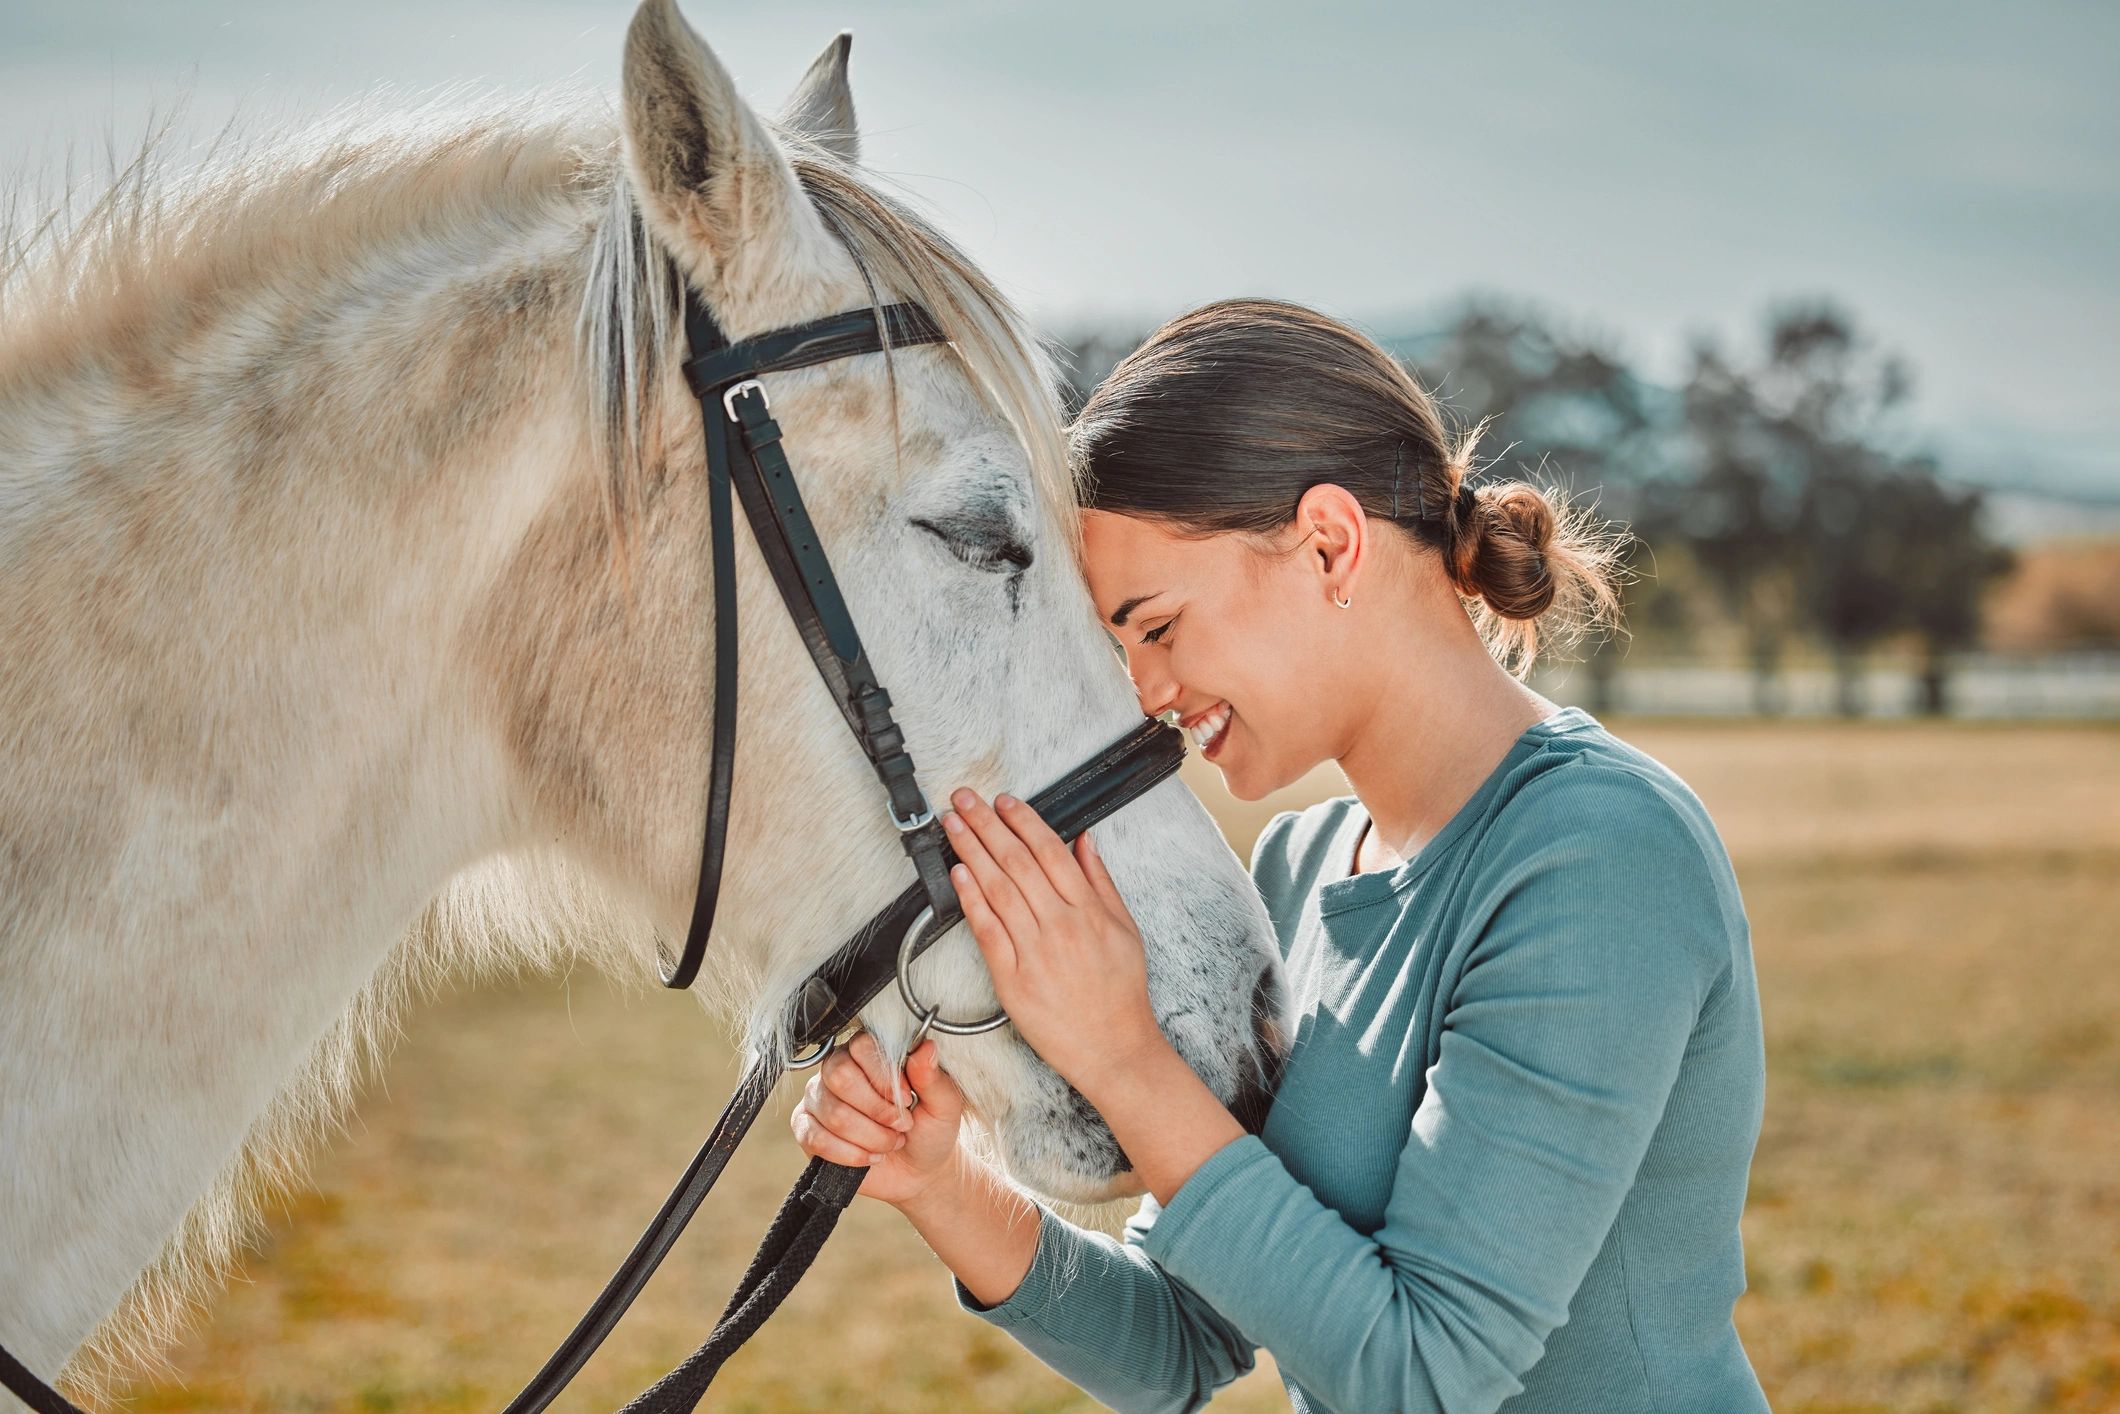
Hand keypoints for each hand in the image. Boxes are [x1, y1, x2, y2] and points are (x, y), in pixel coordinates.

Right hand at [789, 1031, 964, 1207]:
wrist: (917, 1170)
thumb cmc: (929, 1130)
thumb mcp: (943, 1104)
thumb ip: (932, 1076)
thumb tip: (926, 1047)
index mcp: (869, 1052)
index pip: (861, 1047)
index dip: (884, 1077)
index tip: (908, 1099)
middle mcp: (837, 1068)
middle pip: (840, 1077)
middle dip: (877, 1111)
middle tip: (901, 1125)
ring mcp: (818, 1098)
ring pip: (834, 1114)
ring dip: (870, 1137)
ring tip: (890, 1143)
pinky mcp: (805, 1128)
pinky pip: (815, 1138)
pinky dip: (849, 1154)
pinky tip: (869, 1157)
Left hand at [940, 788, 1168, 1098]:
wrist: (1114, 1049)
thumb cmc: (1120, 995)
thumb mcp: (1126, 930)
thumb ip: (1102, 882)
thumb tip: (1085, 842)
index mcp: (1089, 911)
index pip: (1050, 851)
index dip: (1023, 821)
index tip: (1004, 801)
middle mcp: (1061, 926)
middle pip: (1017, 862)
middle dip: (987, 824)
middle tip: (965, 799)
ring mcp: (1035, 952)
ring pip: (997, 889)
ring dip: (971, 851)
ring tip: (952, 825)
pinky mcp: (1012, 979)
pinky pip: (987, 931)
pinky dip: (971, 899)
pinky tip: (958, 874)